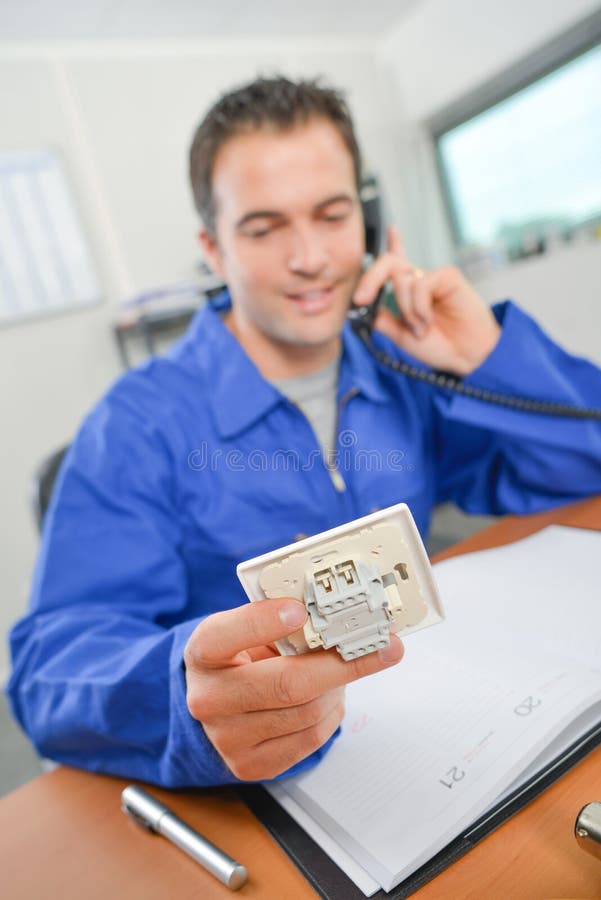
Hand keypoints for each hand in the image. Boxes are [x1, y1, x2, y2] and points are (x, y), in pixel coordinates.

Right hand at [184, 597, 402, 780]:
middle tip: (379, 647)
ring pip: (306, 713)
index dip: (265, 622)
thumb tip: (337, 612)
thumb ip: (280, 620)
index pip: (228, 634)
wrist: (215, 704)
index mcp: (204, 652)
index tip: (301, 611)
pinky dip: (330, 715)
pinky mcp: (250, 765)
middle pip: (286, 683)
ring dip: (337, 689)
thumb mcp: (246, 628)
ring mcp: (227, 738)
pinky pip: (309, 740)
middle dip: (341, 663)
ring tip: (342, 671)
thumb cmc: (240, 657)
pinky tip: (329, 698)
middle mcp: (208, 698)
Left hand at [353, 226, 500, 374]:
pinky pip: (420, 285)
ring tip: (421, 329)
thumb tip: (357, 307)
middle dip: (369, 279)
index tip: (392, 230)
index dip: (394, 244)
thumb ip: (381, 319)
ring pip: (401, 280)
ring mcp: (433, 278)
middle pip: (389, 263)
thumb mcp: (400, 335)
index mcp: (409, 292)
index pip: (398, 263)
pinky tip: (428, 322)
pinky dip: (419, 308)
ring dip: (407, 310)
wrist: (465, 357)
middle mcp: (420, 280)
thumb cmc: (439, 345)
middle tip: (360, 299)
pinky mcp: (447, 276)